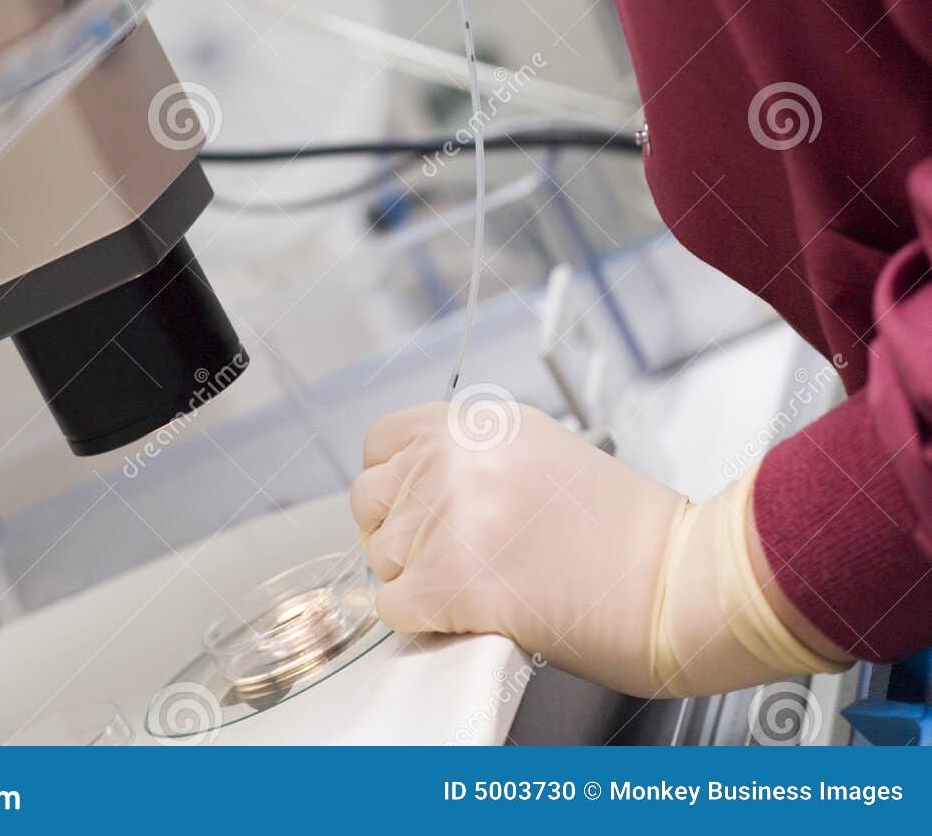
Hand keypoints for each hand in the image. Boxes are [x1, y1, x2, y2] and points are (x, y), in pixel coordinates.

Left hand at [350, 400, 848, 695]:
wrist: (676, 581)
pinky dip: (423, 622)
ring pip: (380, 558)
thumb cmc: (629, 532)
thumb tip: (421, 485)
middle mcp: (452, 460)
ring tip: (476, 587)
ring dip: (414, 580)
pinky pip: (393, 607)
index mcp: (477, 423)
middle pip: (368, 502)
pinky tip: (469, 616)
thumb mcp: (543, 451)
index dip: (391, 484)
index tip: (407, 509)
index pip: (380, 443)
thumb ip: (474, 457)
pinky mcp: (449, 582)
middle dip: (396, 534)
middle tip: (441, 559)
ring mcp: (446, 519)